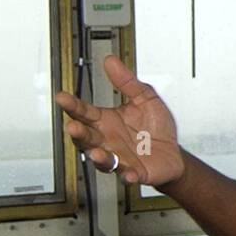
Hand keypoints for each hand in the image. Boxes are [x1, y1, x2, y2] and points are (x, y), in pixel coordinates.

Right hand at [53, 54, 183, 186]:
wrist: (174, 152)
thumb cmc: (156, 127)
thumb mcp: (145, 98)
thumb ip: (127, 82)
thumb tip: (111, 61)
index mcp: (107, 121)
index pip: (85, 112)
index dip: (72, 105)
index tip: (62, 97)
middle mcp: (108, 140)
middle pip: (87, 138)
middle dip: (78, 133)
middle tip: (73, 127)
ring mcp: (120, 157)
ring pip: (102, 159)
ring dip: (98, 157)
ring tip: (96, 153)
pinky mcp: (134, 172)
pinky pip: (127, 175)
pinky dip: (127, 175)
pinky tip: (128, 173)